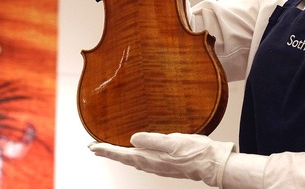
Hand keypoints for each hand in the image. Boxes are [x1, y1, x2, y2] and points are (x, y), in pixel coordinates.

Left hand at [89, 132, 234, 186]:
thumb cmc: (195, 152)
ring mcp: (158, 166)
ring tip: (108, 150)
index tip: (92, 146)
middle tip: (93, 148)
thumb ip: (152, 140)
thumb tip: (132, 138)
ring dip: (118, 154)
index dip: (106, 150)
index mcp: (150, 158)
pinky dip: (132, 156)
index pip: (122, 154)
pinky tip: (134, 153)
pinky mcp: (165, 165)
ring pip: (132, 160)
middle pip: (123, 158)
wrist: (212, 164)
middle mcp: (151, 164)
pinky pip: (142, 161)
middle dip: (108, 152)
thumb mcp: (173, 141)